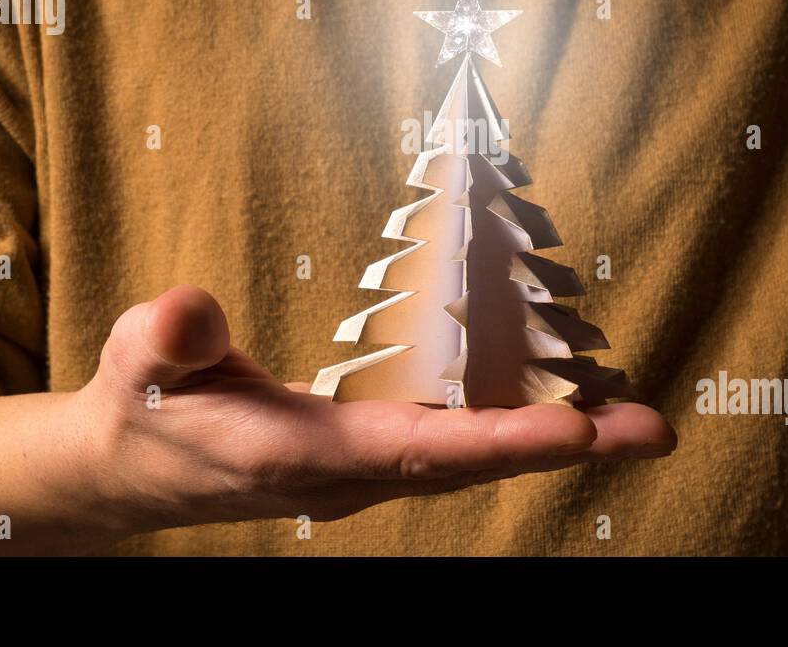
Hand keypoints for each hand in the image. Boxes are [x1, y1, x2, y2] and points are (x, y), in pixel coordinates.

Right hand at [81, 286, 675, 533]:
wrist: (135, 471)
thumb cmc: (145, 409)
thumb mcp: (140, 362)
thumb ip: (168, 339)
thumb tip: (194, 312)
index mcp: (303, 454)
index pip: (415, 450)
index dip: (498, 440)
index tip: (577, 428)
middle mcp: (351, 475)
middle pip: (471, 462)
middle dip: (563, 445)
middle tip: (652, 427)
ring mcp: (365, 470)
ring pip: (473, 456)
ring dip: (555, 438)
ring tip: (634, 414)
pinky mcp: (370, 454)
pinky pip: (456, 443)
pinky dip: (513, 425)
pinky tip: (558, 398)